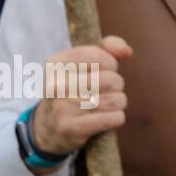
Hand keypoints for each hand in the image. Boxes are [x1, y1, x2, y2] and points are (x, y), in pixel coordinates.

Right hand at [30, 36, 131, 157]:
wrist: (49, 127)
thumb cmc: (76, 88)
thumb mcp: (85, 61)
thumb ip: (109, 46)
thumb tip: (126, 51)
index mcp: (56, 64)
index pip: (98, 55)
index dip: (109, 63)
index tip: (100, 71)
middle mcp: (56, 85)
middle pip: (111, 80)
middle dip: (116, 85)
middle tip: (104, 91)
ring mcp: (62, 108)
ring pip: (115, 100)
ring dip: (118, 102)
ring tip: (105, 104)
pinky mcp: (71, 128)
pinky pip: (114, 118)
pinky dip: (117, 118)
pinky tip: (106, 118)